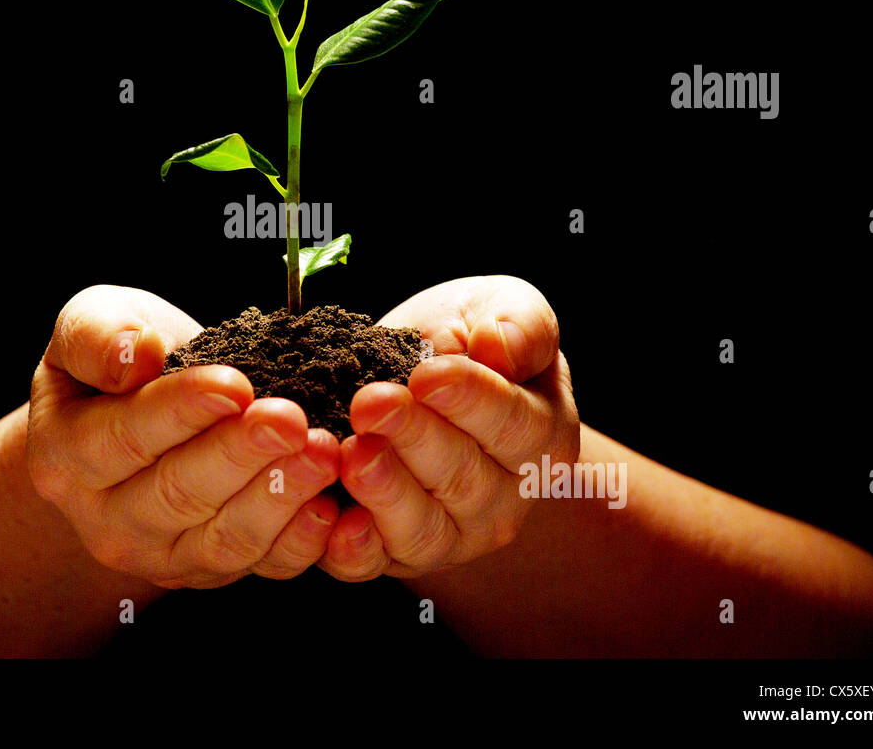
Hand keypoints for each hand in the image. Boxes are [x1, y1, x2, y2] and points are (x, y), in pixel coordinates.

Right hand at [27, 285, 341, 588]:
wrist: (131, 420)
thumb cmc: (115, 364)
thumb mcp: (87, 324)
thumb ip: (98, 335)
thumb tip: (134, 355)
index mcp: (64, 455)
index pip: (125, 437)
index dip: (182, 410)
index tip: (235, 384)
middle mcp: (105, 519)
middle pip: (178, 494)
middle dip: (242, 455)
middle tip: (292, 420)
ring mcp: (160, 554)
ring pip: (224, 539)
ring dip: (280, 497)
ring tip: (323, 453)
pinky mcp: (211, 571)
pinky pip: (262, 566)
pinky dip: (302, 541)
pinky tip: (333, 507)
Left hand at [317, 276, 579, 580]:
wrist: (416, 378)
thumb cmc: (467, 341)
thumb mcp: (503, 308)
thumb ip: (520, 323)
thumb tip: (500, 346)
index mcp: (541, 438)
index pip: (512, 424)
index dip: (469, 400)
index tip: (427, 375)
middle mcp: (503, 499)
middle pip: (462, 478)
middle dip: (412, 438)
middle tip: (370, 404)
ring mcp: (450, 534)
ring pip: (420, 528)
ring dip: (383, 492)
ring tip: (351, 452)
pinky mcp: (392, 554)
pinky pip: (372, 563)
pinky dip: (351, 548)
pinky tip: (331, 518)